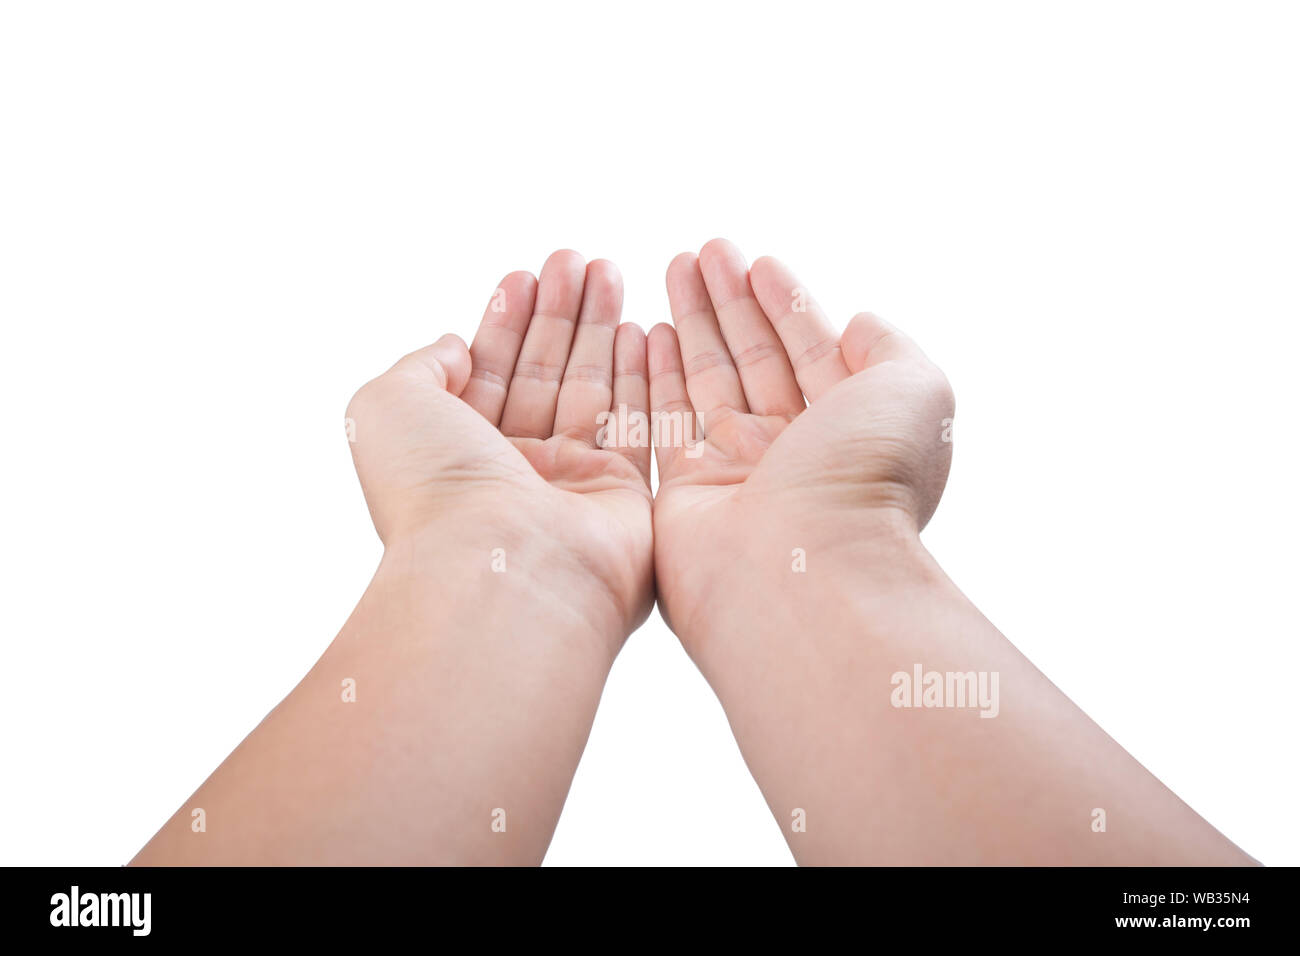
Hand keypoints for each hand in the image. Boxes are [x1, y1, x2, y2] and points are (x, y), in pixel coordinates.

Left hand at [345, 250, 652, 641]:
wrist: (502, 566)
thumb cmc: (434, 494)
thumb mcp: (385, 406)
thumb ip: (419, 366)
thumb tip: (454, 347)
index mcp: (454, 453)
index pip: (488, 373)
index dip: (506, 321)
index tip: (525, 275)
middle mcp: (512, 471)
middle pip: (542, 373)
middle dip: (559, 313)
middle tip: (576, 260)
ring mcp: (569, 486)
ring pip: (590, 390)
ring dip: (600, 328)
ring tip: (608, 270)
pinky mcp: (624, 498)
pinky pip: (635, 426)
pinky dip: (640, 377)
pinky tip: (643, 329)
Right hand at [647, 239, 954, 648]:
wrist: (802, 572)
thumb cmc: (865, 482)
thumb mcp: (915, 391)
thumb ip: (891, 348)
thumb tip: (859, 323)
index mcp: (850, 430)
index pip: (812, 350)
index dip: (787, 302)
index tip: (760, 260)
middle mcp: (794, 452)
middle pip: (756, 358)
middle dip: (731, 300)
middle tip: (706, 249)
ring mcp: (737, 474)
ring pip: (708, 380)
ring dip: (693, 321)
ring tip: (674, 266)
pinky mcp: (684, 494)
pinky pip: (664, 421)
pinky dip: (656, 375)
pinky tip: (646, 331)